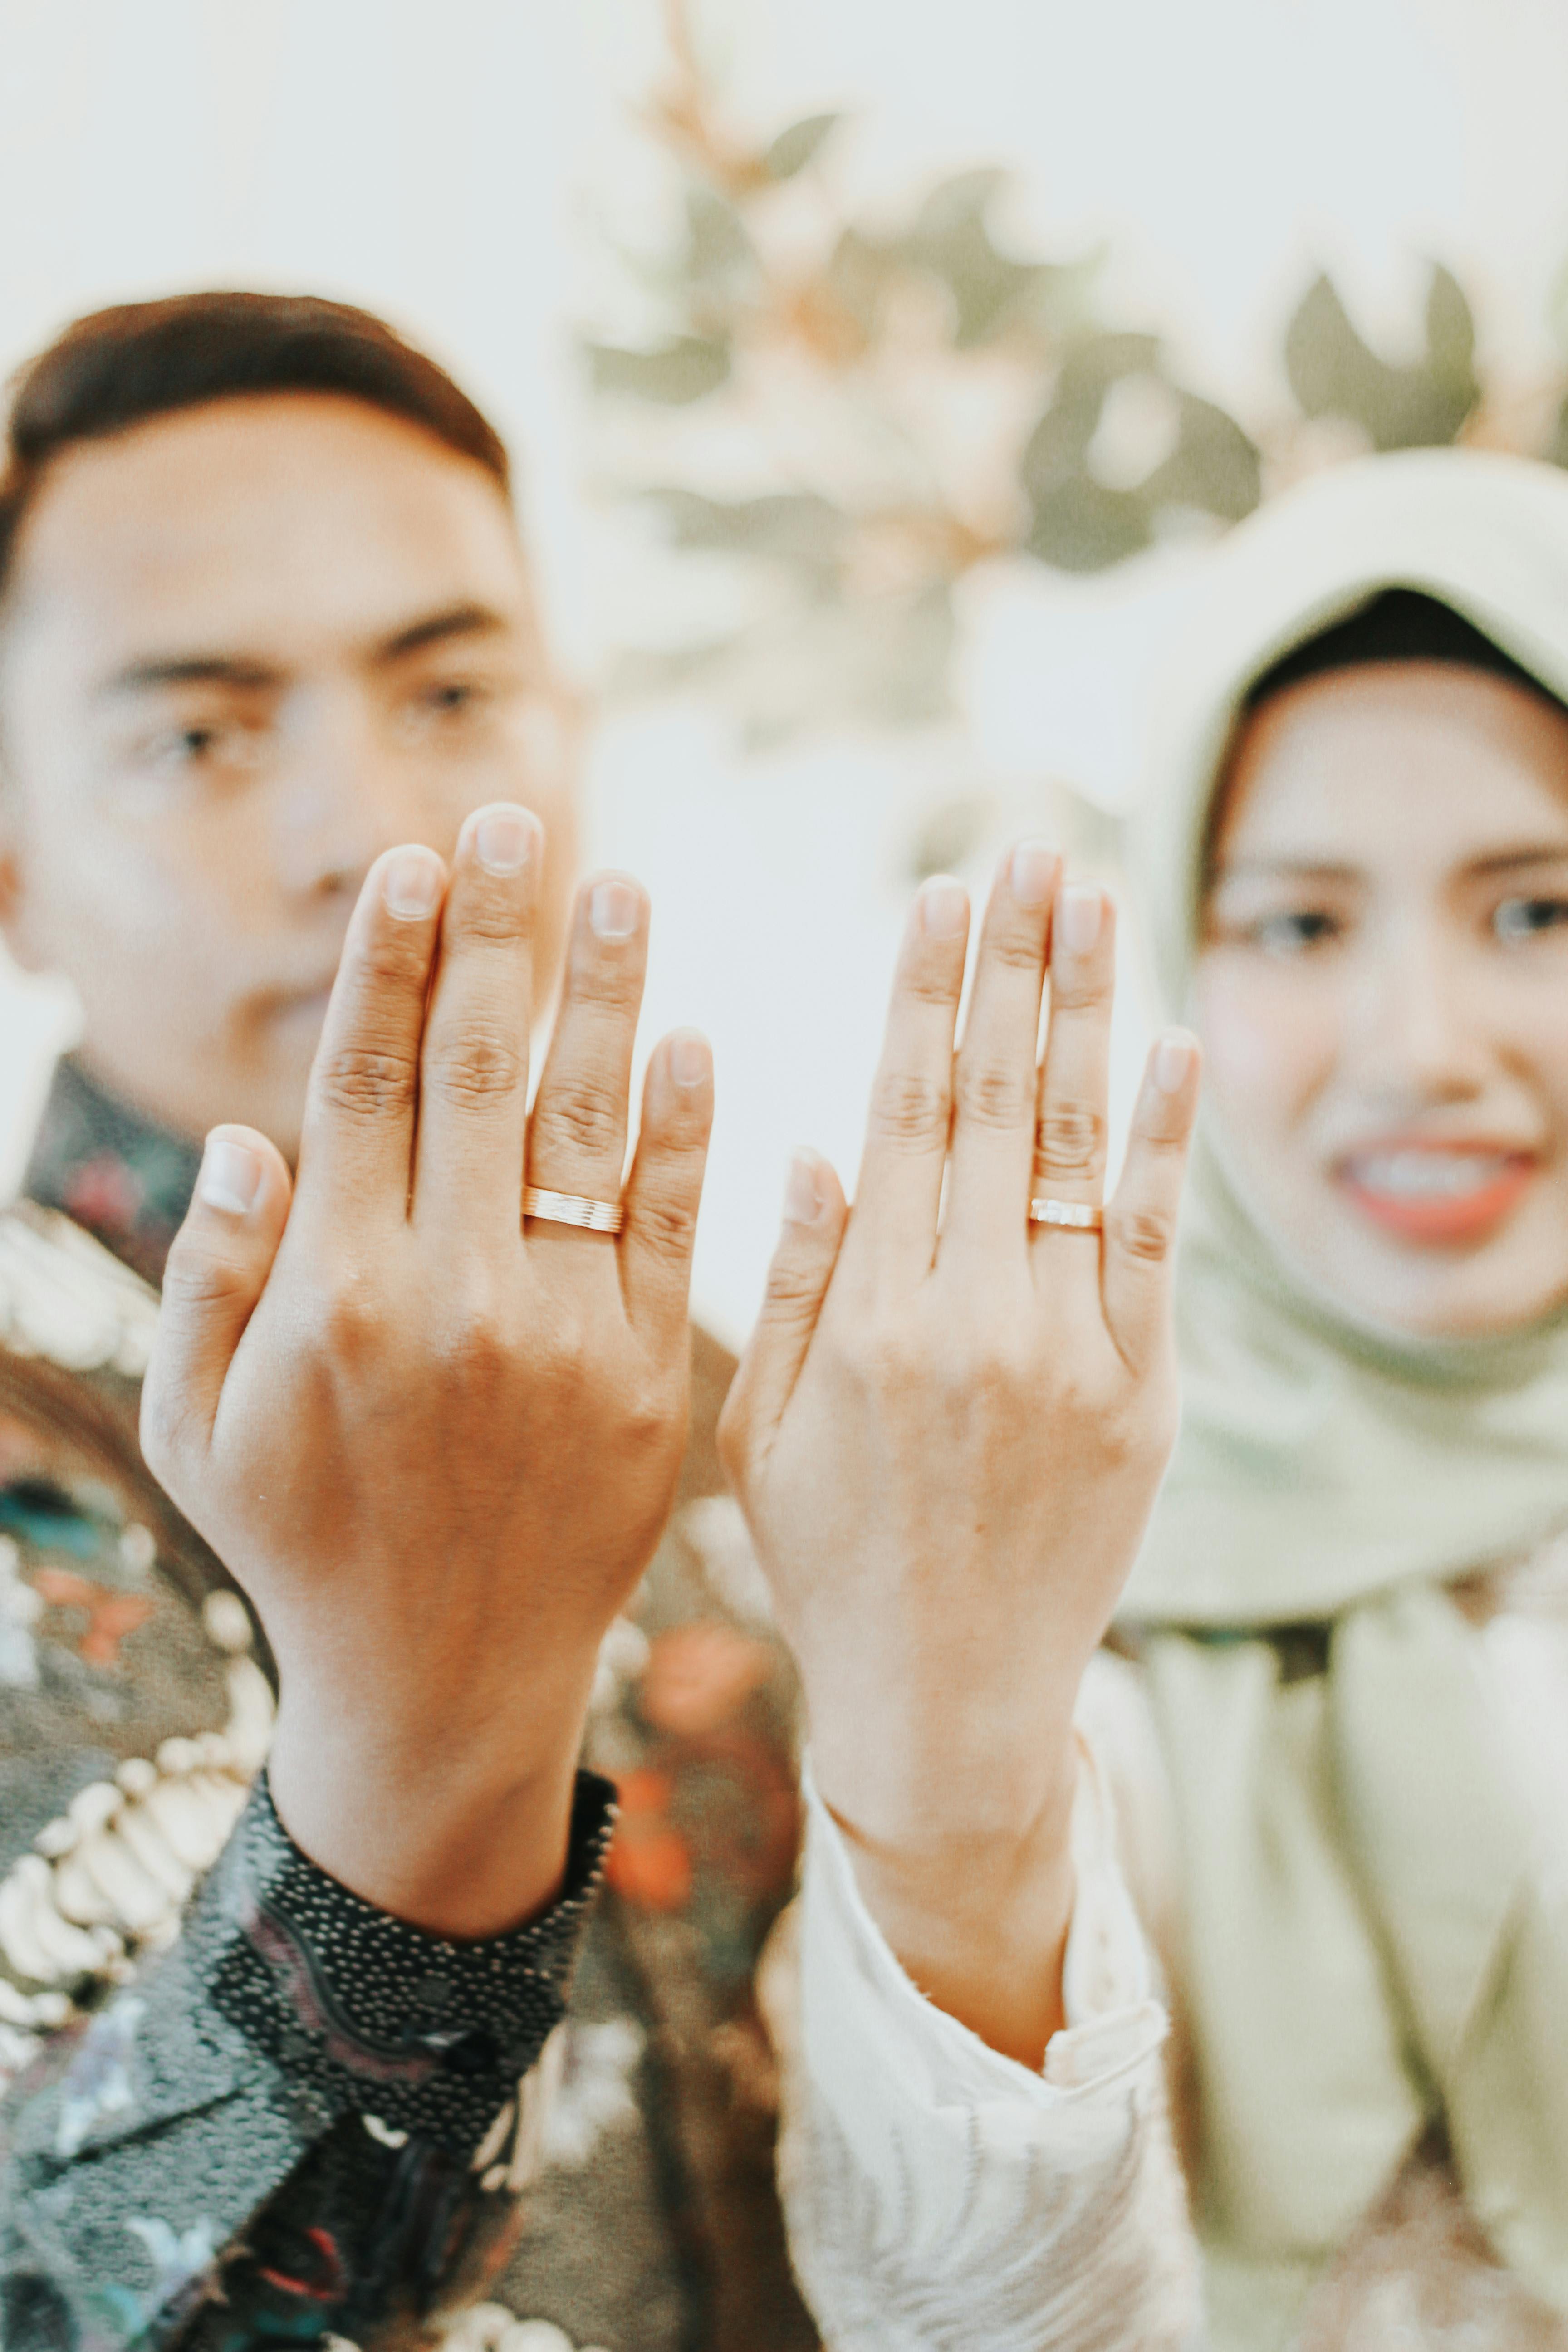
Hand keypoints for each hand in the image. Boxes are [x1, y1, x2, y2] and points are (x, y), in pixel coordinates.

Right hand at [140, 806, 712, 1933]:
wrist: (443, 1688)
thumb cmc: (303, 1551)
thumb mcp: (201, 1431)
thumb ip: (209, 1281)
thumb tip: (240, 1136)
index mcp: (333, 1292)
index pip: (366, 1081)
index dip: (391, 961)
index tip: (418, 863)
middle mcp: (451, 1296)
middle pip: (480, 1073)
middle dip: (499, 935)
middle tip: (518, 819)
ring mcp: (563, 1336)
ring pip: (586, 1128)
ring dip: (606, 997)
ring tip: (624, 886)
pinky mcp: (654, 1381)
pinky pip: (672, 1232)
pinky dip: (683, 1134)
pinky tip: (691, 1040)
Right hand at [720, 845, 1197, 2061]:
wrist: (944, 1707)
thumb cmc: (830, 1565)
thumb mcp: (757, 1430)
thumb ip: (783, 1284)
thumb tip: (812, 1140)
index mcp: (864, 1319)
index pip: (902, 1113)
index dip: (924, 994)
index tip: (939, 896)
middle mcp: (968, 1318)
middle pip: (997, 1100)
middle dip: (1012, 962)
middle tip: (1028, 850)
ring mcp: (1067, 1353)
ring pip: (1079, 1144)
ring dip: (1088, 1009)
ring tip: (1092, 898)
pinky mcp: (1141, 1393)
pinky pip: (1160, 1240)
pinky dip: (1172, 1138)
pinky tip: (1177, 1039)